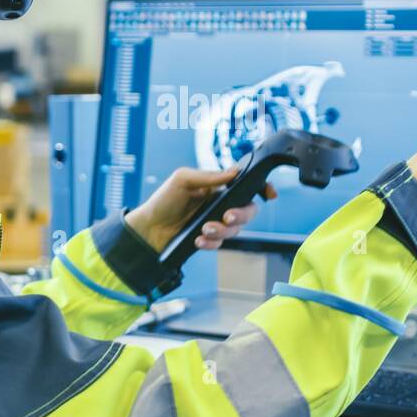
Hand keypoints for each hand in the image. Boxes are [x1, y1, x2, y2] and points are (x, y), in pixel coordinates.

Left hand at [125, 167, 277, 252]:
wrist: (147, 230)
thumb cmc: (163, 200)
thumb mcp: (183, 180)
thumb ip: (209, 176)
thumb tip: (234, 172)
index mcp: (217, 186)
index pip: (246, 185)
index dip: (262, 188)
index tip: (269, 194)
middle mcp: (220, 204)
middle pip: (248, 211)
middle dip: (242, 215)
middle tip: (227, 216)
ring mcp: (215, 223)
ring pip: (235, 230)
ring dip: (222, 230)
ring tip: (204, 229)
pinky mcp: (208, 240)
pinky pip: (220, 244)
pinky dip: (211, 243)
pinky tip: (198, 240)